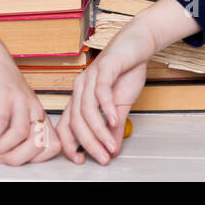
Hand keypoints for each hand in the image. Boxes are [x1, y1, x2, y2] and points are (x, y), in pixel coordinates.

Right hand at [0, 51, 64, 165]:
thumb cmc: (8, 89)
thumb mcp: (22, 110)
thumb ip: (24, 129)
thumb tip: (19, 157)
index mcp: (42, 115)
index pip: (54, 145)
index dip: (38, 159)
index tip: (20, 162)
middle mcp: (35, 109)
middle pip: (38, 142)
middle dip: (20, 158)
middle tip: (3, 160)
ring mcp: (20, 101)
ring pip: (21, 133)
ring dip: (5, 150)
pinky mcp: (4, 96)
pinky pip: (0, 122)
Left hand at [56, 22, 151, 164]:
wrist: (138, 44)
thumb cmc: (127, 71)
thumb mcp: (122, 105)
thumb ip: (115, 127)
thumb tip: (113, 149)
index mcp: (79, 97)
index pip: (67, 125)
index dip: (71, 145)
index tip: (81, 161)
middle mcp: (80, 88)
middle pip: (76, 121)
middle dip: (89, 143)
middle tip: (102, 157)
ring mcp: (90, 77)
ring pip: (87, 109)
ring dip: (98, 130)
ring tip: (110, 144)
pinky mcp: (104, 68)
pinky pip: (101, 91)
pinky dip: (107, 107)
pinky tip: (115, 118)